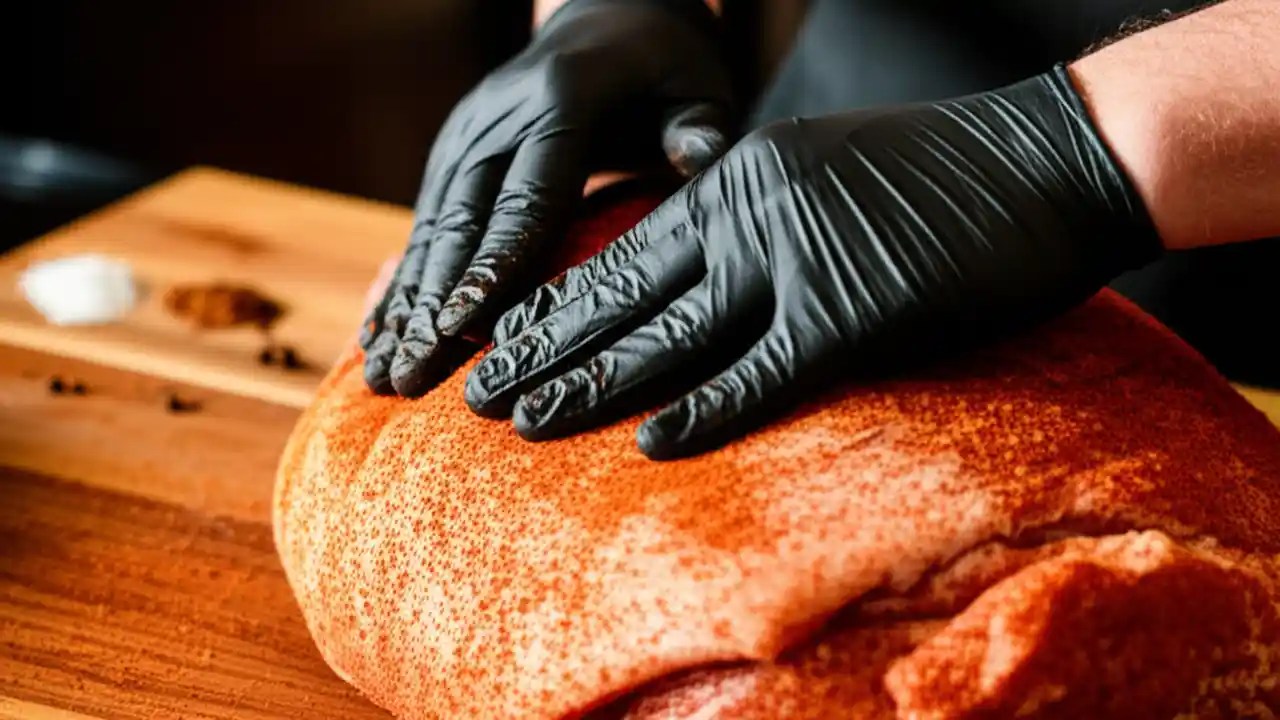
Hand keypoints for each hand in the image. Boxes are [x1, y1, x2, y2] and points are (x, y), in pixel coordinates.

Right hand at [362, 0, 731, 395]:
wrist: (607, 19)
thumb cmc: (665, 69)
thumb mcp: (697, 87)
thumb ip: (697, 126)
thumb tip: (700, 156)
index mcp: (559, 102)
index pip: (525, 198)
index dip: (493, 267)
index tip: (462, 329)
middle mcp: (496, 117)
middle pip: (461, 223)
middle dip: (432, 306)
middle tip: (410, 378)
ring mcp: (465, 136)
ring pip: (430, 231)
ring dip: (404, 306)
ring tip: (384, 376)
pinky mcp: (452, 156)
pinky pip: (423, 227)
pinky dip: (401, 284)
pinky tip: (378, 337)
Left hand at [463, 65, 1162, 458]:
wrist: (1053, 157)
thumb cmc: (944, 180)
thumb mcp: (826, 178)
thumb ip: (760, 225)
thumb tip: (713, 280)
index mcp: (737, 181)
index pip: (626, 254)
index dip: (561, 303)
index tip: (506, 339)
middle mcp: (749, 214)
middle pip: (624, 297)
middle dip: (546, 350)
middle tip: (478, 394)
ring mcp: (795, 260)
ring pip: (670, 337)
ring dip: (592, 385)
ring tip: (522, 424)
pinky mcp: (851, 312)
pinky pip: (760, 374)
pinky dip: (705, 412)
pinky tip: (649, 445)